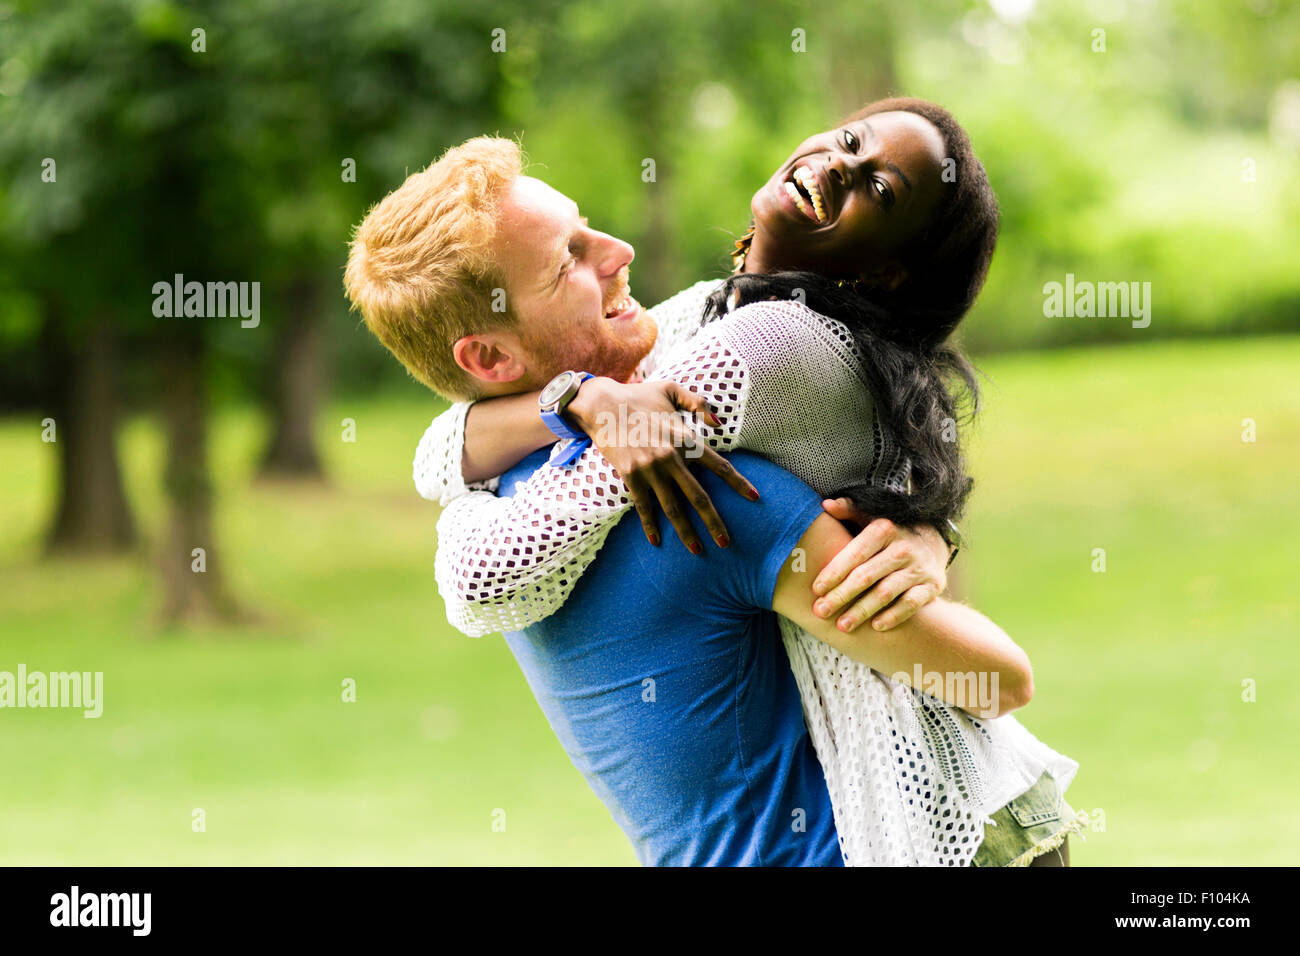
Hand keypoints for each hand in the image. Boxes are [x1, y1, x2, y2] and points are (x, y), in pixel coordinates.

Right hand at [568, 377, 758, 552]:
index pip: (720, 466)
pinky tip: (656, 541)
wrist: (601, 404)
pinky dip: (650, 524)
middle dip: (714, 521)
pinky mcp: (631, 476)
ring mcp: (650, 469)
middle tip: (726, 542)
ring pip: (673, 507)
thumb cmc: (639, 396)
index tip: (755, 498)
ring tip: (698, 550)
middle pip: (699, 496)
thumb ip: (699, 403)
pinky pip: (643, 506)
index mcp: (685, 438)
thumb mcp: (672, 389)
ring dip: (686, 532)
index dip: (739, 483)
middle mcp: (670, 457)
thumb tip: (719, 421)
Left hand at [809, 498, 948, 631]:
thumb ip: (849, 511)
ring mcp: (919, 568)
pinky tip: (875, 626)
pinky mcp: (932, 586)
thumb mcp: (872, 518)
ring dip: (862, 611)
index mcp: (884, 529)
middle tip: (820, 611)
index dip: (834, 572)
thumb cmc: (890, 534)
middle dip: (841, 595)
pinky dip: (893, 616)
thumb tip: (825, 505)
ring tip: (842, 625)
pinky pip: (911, 604)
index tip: (816, 589)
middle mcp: (903, 548)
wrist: (933, 543)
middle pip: (867, 576)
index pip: (855, 553)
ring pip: (886, 593)